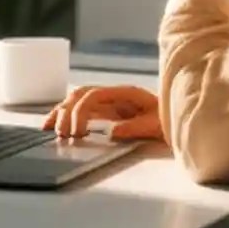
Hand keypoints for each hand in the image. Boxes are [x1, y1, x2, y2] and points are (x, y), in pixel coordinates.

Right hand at [41, 85, 162, 140]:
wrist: (181, 118)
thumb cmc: (169, 120)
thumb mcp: (156, 125)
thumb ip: (135, 127)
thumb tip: (110, 132)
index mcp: (125, 93)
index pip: (92, 96)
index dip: (80, 112)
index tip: (76, 132)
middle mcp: (113, 95)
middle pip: (79, 95)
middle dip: (65, 113)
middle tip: (60, 134)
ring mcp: (109, 102)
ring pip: (76, 100)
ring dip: (60, 112)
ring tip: (47, 128)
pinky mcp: (106, 112)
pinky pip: (80, 109)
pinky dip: (66, 115)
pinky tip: (55, 125)